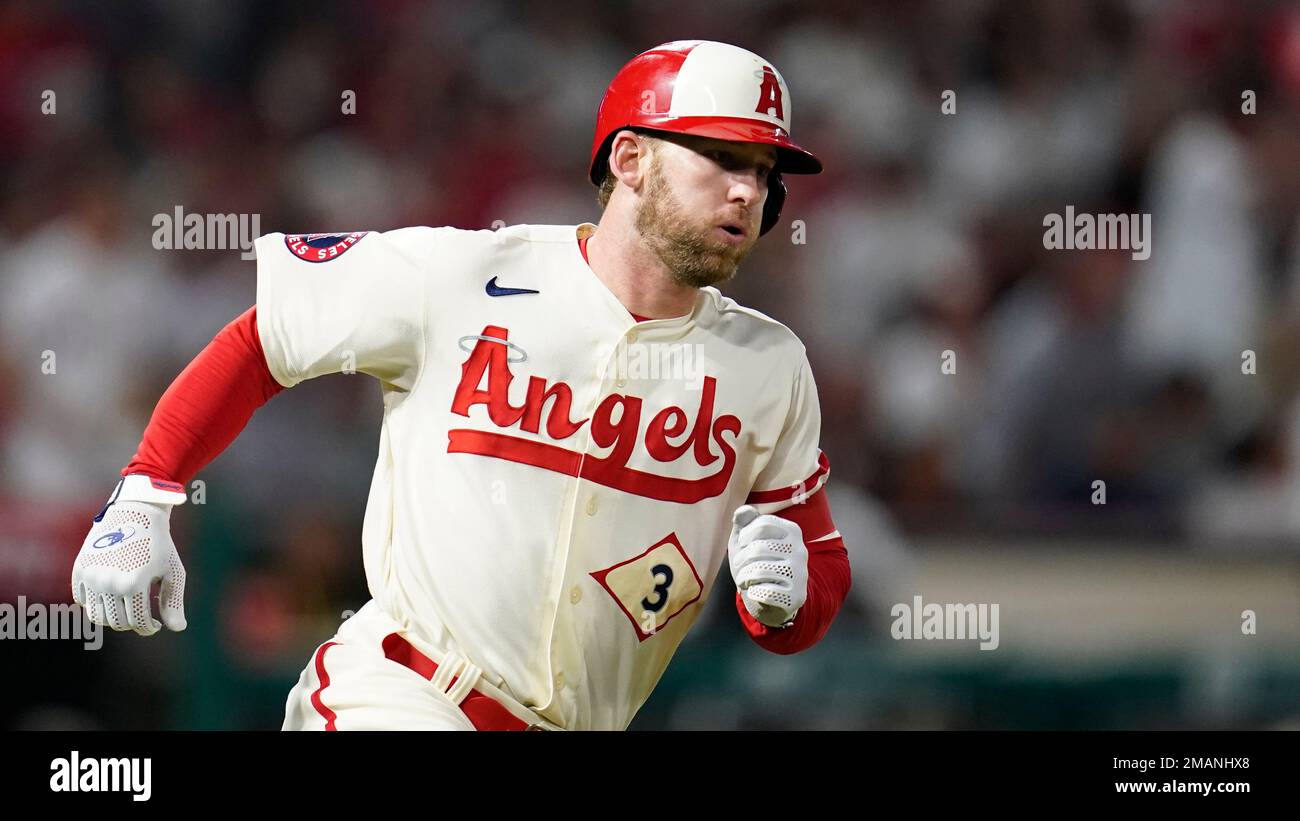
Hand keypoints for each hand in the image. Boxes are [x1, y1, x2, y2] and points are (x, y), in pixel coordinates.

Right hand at [72, 475, 188, 635]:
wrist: (135, 514)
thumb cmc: (160, 545)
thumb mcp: (173, 572)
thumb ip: (173, 602)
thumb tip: (177, 628)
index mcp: (133, 584)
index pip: (138, 623)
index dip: (149, 628)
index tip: (156, 625)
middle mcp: (108, 583)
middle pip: (118, 622)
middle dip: (133, 624)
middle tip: (144, 616)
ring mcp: (91, 576)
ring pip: (97, 616)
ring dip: (113, 618)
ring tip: (128, 608)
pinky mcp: (79, 569)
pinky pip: (83, 600)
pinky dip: (96, 603)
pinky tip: (112, 596)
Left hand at [728, 505, 807, 627]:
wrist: (772, 600)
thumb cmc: (756, 564)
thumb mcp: (745, 541)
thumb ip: (743, 522)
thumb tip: (742, 511)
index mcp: (792, 532)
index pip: (764, 524)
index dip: (746, 535)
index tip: (743, 544)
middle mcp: (800, 551)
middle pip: (759, 548)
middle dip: (741, 558)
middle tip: (738, 565)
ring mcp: (800, 574)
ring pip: (760, 571)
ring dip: (744, 576)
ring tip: (743, 580)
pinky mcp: (796, 596)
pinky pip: (766, 592)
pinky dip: (753, 592)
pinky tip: (754, 592)